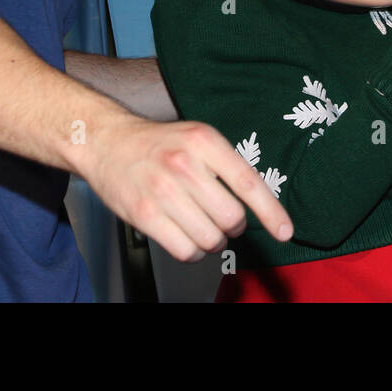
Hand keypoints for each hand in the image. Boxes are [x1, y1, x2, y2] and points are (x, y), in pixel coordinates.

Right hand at [81, 114, 292, 262]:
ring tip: (201, 225)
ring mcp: (162, 191)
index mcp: (205, 141)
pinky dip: (192, 251)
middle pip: (232, 217)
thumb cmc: (159, 144)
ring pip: (211, 239)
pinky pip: (185, 251)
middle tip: (222, 218)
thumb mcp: (199, 138)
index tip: (284, 231)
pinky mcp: (144, 215)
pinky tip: (185, 235)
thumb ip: (227, 166)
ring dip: (213, 241)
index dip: (270, 212)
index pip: (248, 183)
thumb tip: (258, 205)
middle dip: (233, 226)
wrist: (107, 142)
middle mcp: (185, 164)